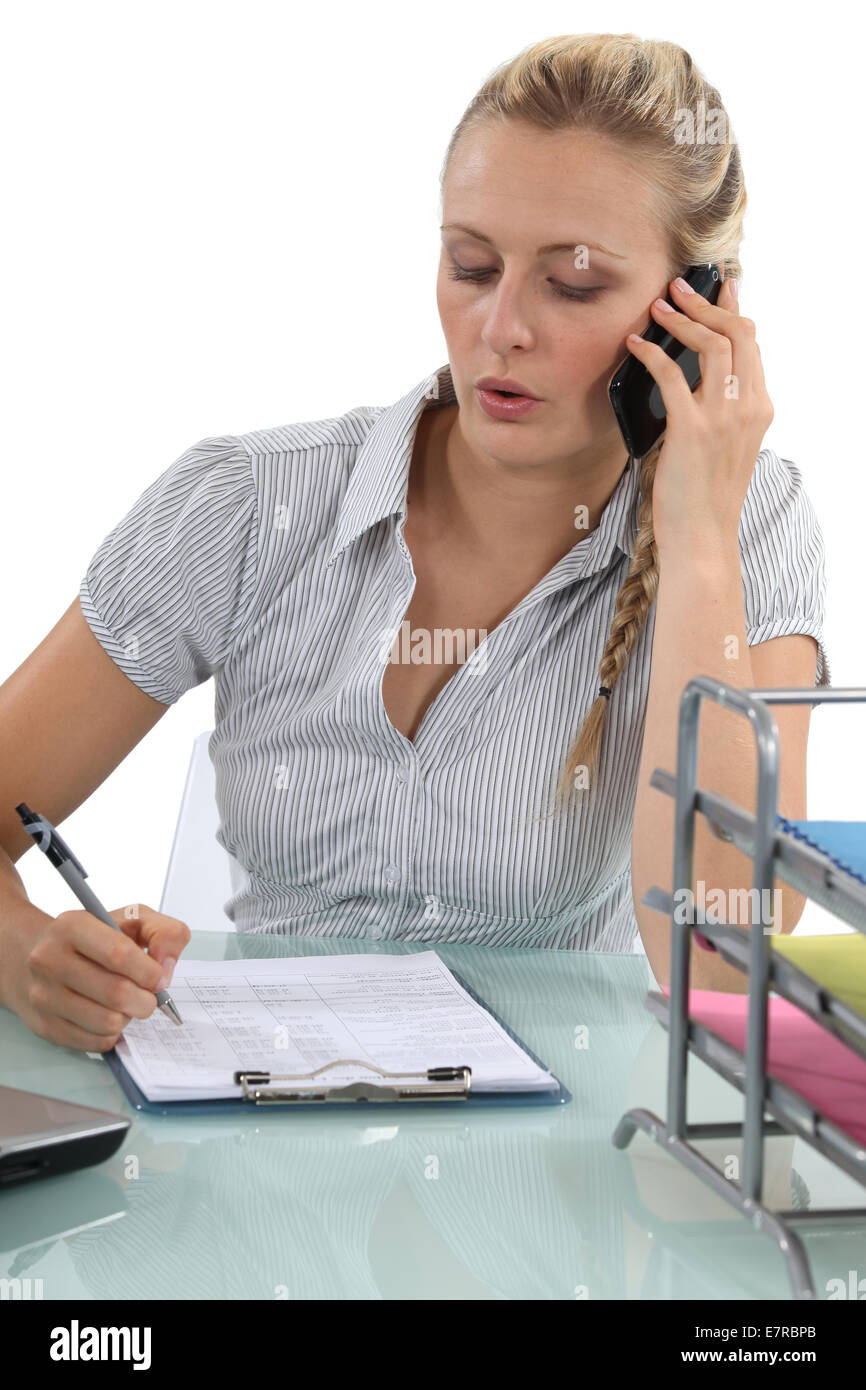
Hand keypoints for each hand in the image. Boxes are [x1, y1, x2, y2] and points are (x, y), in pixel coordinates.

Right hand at [6, 903, 190, 1052]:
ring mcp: (43, 995)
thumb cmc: (94, 939)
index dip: (148, 971)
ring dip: (128, 1018)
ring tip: (125, 1004)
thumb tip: (166, 966)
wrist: (38, 955)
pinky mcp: (44, 1025)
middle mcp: (49, 959)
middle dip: (145, 1000)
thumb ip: (164, 932)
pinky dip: (112, 1034)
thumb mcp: (132, 919)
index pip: (119, 954)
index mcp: (72, 926)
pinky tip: (108, 1016)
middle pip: (116, 993)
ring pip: (107, 1022)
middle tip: (148, 996)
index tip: (159, 978)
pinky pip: (94, 1042)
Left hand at [625, 275, 773, 558]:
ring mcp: (723, 418)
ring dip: (682, 318)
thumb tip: (687, 379)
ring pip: (712, 344)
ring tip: (657, 305)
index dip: (733, 310)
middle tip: (679, 286)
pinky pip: (672, 376)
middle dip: (707, 302)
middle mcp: (748, 408)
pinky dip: (651, 353)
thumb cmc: (702, 496)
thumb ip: (716, 410)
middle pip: (736, 334)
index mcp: (758, 409)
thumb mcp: (722, 445)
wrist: (702, 538)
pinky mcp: (692, 430)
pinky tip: (634, 346)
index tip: (719, 287)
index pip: (752, 345)